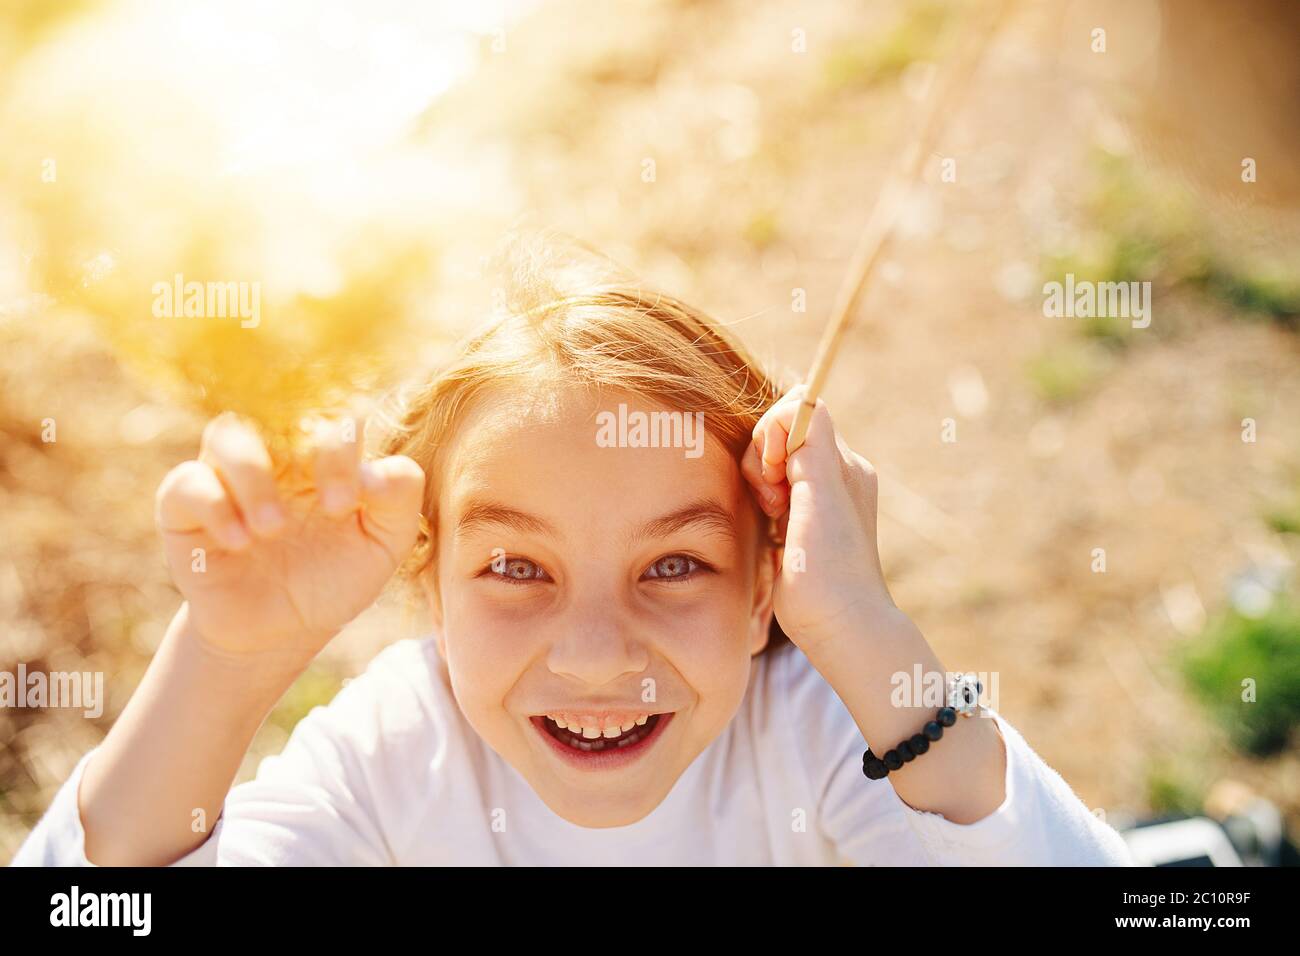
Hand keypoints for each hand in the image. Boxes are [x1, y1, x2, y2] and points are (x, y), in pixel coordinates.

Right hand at [154, 413, 424, 661]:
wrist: (283, 633)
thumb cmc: (335, 577)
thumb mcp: (384, 546)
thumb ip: (399, 500)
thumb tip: (377, 471)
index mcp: (324, 454)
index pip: (333, 416)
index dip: (342, 449)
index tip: (348, 506)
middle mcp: (275, 453)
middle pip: (281, 409)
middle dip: (312, 451)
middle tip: (334, 508)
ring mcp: (228, 475)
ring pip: (228, 432)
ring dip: (254, 475)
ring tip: (273, 529)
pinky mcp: (185, 508)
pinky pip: (184, 482)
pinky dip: (213, 506)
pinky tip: (239, 542)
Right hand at [742, 384, 896, 654]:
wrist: (843, 630)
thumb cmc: (829, 571)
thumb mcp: (821, 499)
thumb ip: (811, 444)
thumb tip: (804, 397)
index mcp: (843, 464)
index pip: (799, 411)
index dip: (772, 433)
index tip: (774, 475)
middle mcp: (836, 474)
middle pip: (781, 434)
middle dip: (763, 461)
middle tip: (773, 504)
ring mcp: (821, 497)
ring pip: (774, 462)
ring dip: (761, 483)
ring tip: (773, 519)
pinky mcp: (805, 520)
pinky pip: (776, 488)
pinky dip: (765, 501)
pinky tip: (773, 529)